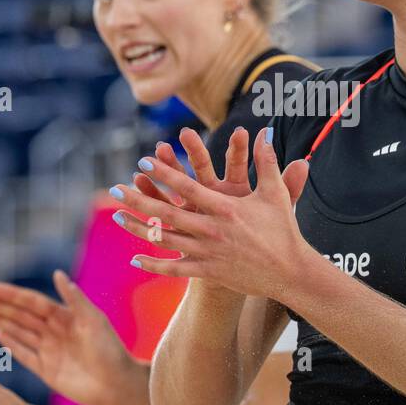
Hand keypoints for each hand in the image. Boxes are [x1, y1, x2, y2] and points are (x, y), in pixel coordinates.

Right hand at [0, 270, 148, 404]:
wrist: (118, 385)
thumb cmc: (111, 351)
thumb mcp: (94, 321)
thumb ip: (75, 299)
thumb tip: (57, 274)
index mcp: (66, 317)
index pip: (32, 302)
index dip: (12, 295)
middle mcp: (55, 331)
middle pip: (21, 315)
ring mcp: (50, 350)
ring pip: (19, 332)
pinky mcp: (48, 370)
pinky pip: (25, 355)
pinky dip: (12, 345)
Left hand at [109, 127, 313, 302]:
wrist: (290, 271)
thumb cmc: (284, 230)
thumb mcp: (275, 193)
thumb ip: (267, 161)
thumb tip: (266, 132)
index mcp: (225, 207)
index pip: (188, 186)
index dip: (164, 173)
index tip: (143, 160)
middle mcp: (212, 229)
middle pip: (167, 212)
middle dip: (139, 200)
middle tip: (115, 188)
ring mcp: (207, 252)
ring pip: (165, 239)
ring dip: (138, 229)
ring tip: (117, 218)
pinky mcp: (208, 272)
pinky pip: (174, 268)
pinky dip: (153, 265)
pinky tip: (134, 259)